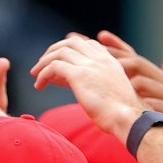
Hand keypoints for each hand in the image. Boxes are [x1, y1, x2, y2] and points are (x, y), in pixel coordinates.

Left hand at [31, 35, 146, 138]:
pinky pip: (54, 67)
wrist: (127, 119)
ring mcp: (90, 65)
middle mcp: (101, 59)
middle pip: (72, 42)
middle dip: (54, 50)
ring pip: (60, 52)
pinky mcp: (79, 75)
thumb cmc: (120, 115)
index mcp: (111, 62)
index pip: (87, 45)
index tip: (58, 60)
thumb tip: (78, 87)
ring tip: (35, 75)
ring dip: (44, 62)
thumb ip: (96, 85)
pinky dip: (43, 74)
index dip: (70, 50)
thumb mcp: (110, 94)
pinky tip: (39, 86)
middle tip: (42, 64)